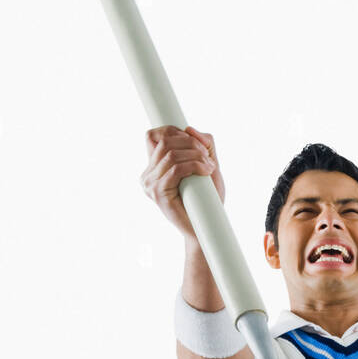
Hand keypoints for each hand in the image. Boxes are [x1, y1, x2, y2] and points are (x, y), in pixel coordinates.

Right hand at [140, 124, 224, 238]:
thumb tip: (190, 128)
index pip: (153, 136)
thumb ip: (203, 146)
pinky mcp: (158, 194)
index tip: (195, 143)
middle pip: (164, 141)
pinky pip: (175, 169)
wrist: (205, 229)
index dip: (173, 131)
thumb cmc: (206, 201)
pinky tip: (207, 171)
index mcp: (153, 167)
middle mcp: (147, 175)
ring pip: (171, 154)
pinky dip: (194, 165)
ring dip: (195, 155)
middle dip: (190, 143)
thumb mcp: (207, 167)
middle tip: (208, 156)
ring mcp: (150, 185)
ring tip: (210, 166)